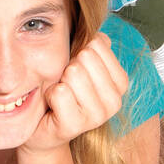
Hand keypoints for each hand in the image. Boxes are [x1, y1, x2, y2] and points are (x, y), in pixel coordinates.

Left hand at [23, 33, 127, 154]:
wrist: (43, 128)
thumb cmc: (64, 91)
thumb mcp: (80, 66)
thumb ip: (93, 48)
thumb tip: (99, 35)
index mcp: (120, 82)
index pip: (98, 44)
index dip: (79, 51)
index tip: (76, 69)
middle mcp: (114, 101)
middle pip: (85, 57)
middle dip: (68, 66)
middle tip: (66, 84)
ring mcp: (97, 116)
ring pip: (73, 73)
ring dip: (58, 80)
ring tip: (60, 95)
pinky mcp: (75, 126)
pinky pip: (59, 92)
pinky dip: (49, 94)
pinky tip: (52, 105)